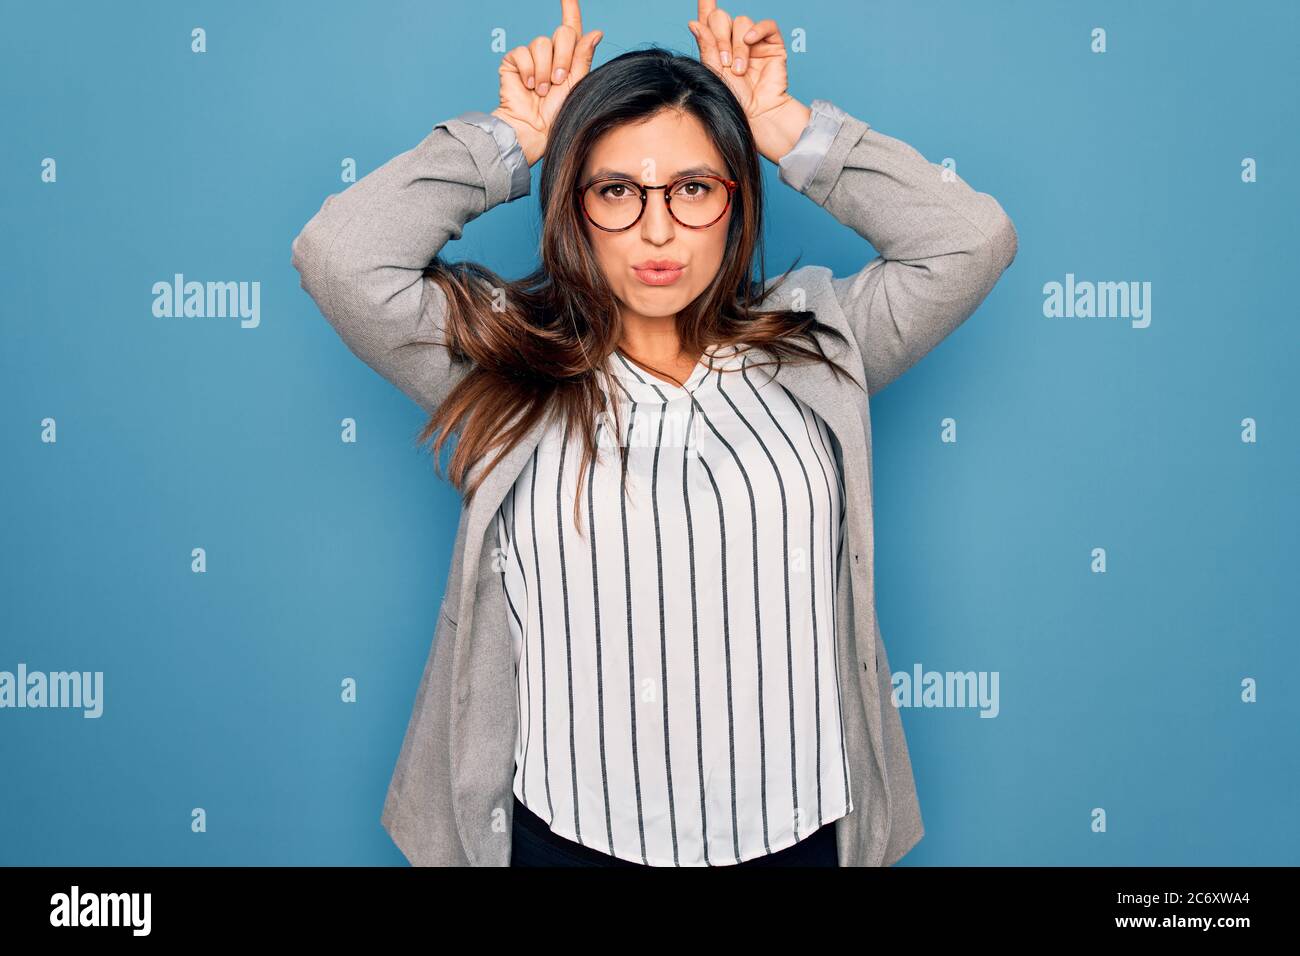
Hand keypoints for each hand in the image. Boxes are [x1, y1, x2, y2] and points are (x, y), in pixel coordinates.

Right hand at [492, 0, 603, 165]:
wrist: (533, 130)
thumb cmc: (557, 115)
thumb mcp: (576, 85)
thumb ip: (583, 57)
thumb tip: (596, 32)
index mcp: (569, 59)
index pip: (571, 27)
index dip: (570, 8)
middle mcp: (551, 55)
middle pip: (562, 34)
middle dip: (563, 58)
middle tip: (558, 81)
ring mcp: (531, 58)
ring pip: (541, 43)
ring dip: (545, 69)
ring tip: (542, 90)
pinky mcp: (514, 62)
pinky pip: (523, 52)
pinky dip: (528, 70)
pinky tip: (529, 86)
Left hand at [686, 2, 809, 162]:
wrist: (756, 115)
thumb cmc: (735, 100)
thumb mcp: (713, 72)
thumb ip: (706, 46)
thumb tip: (695, 23)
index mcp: (715, 47)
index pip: (708, 20)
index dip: (706, 5)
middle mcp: (733, 42)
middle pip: (721, 19)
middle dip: (720, 39)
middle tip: (724, 63)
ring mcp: (753, 42)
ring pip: (741, 22)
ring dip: (738, 45)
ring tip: (739, 69)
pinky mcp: (771, 45)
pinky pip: (766, 25)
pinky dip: (758, 30)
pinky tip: (751, 42)